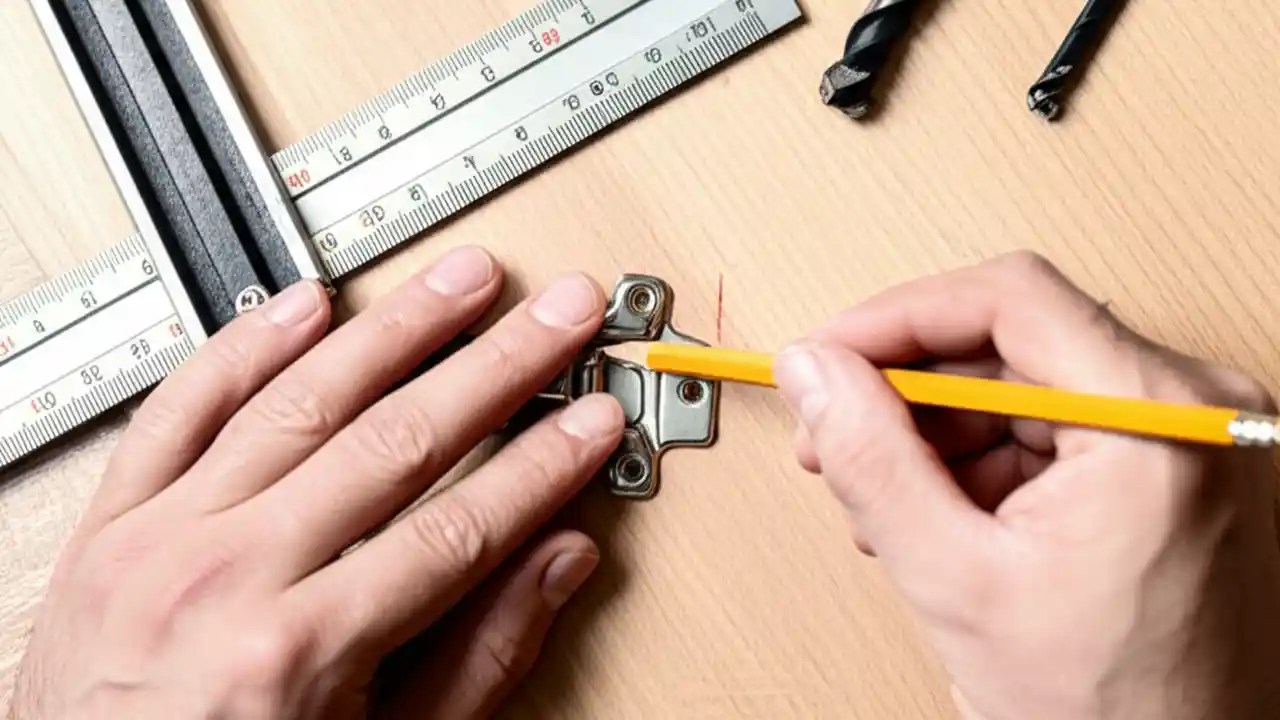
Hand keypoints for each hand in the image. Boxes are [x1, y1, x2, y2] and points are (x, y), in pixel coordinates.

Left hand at [12, 247, 623, 718]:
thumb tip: (554, 565)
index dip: (543, 466)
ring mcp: (161, 540)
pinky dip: (246, 347)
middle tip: (559, 316)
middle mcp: (227, 579)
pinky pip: (182, 410)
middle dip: (498, 368)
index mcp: (300, 652)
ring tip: (462, 281)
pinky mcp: (112, 524)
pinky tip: (309, 304)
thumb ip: (478, 660)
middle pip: (397, 441)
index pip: (459, 528)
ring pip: (301, 400)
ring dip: (395, 329)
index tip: (593, 422)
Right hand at [774, 253, 1279, 718]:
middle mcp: (1184, 407)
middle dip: (904, 389)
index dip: (899, 316)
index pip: (1009, 300)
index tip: (830, 352)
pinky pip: (1041, 429)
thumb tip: (815, 372)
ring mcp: (1174, 436)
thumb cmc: (1112, 711)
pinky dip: (973, 462)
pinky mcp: (1154, 466)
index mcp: (1157, 420)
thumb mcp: (958, 580)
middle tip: (831, 430)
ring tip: (880, 501)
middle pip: (1008, 343)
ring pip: (1015, 386)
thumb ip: (874, 461)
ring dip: (931, 434)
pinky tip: (931, 515)